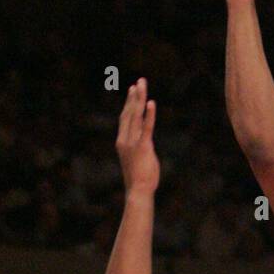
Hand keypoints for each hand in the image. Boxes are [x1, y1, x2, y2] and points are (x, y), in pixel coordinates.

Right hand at [116, 79, 159, 194]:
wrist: (138, 191)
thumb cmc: (139, 180)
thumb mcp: (137, 160)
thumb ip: (139, 148)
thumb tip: (144, 144)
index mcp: (122, 142)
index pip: (125, 118)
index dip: (129, 103)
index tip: (132, 90)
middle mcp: (125, 139)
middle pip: (129, 112)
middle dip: (134, 96)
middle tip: (139, 81)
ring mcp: (133, 142)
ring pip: (136, 115)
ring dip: (140, 98)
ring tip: (142, 85)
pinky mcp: (143, 147)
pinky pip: (146, 127)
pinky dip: (149, 114)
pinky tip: (151, 103)